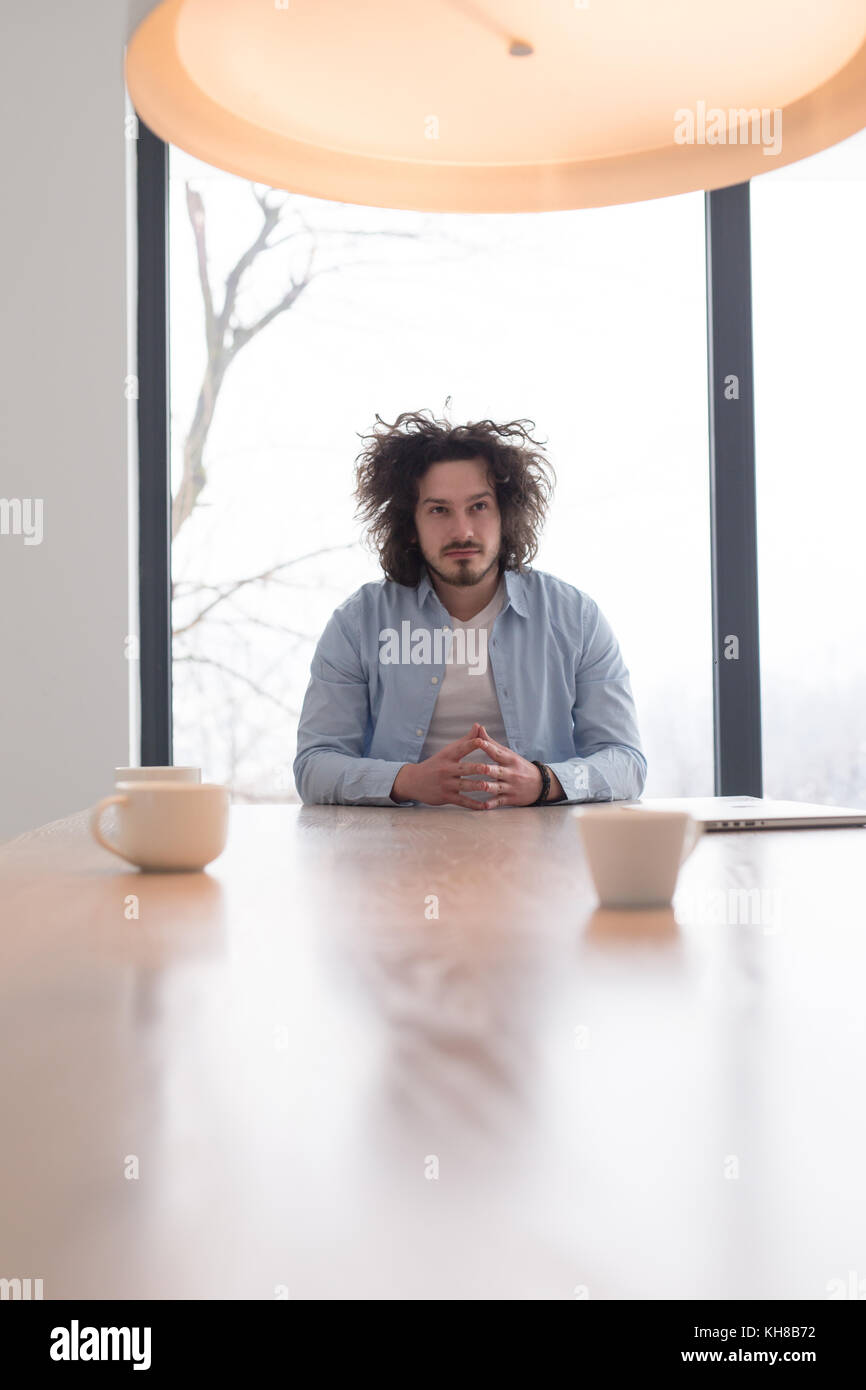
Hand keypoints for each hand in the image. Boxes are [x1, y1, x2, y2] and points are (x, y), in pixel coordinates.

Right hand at [391, 725, 509, 809]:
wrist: (413, 781)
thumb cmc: (436, 764)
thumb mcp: (448, 751)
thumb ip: (466, 740)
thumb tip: (478, 726)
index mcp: (448, 756)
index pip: (461, 748)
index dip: (471, 744)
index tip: (482, 741)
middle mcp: (446, 769)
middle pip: (465, 768)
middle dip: (477, 768)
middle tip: (490, 768)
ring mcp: (446, 784)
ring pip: (465, 786)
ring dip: (478, 787)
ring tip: (491, 787)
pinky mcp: (446, 797)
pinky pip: (462, 801)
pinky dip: (474, 804)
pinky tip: (485, 806)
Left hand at [455, 723, 548, 808]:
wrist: (541, 784)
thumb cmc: (519, 766)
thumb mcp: (508, 754)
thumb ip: (491, 743)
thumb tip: (478, 727)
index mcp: (510, 760)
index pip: (497, 752)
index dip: (487, 747)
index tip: (478, 741)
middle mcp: (510, 773)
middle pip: (497, 771)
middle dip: (487, 769)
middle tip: (477, 767)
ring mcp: (510, 787)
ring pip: (496, 787)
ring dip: (486, 787)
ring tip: (476, 786)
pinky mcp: (510, 799)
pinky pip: (499, 802)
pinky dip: (491, 804)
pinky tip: (482, 806)